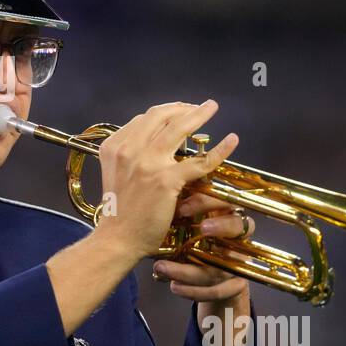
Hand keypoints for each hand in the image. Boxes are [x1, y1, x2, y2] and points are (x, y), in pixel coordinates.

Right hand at [91, 100, 237, 262]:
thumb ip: (130, 155)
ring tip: (211, 107)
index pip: (144, 119)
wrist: (118, 237)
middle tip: (198, 107)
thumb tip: (153, 142)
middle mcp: (129, 149)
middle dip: (182, 108)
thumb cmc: (119, 211)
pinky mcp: (166, 180)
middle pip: (160, 116)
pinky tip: (231, 140)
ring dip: (199, 114)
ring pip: (178, 129)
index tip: (179, 112)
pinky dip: (219, 150)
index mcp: (114, 146)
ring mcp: (148, 163)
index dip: (165, 112)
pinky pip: (199, 161)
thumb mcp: (115, 173)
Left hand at [154, 192, 253, 307]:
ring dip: (188, 270)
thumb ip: (179, 213)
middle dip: (220, 226)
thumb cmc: (190, 243)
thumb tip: (158, 197)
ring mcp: (239, 262)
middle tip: (200, 229)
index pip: (227, 201)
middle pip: (239, 227)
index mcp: (224, 217)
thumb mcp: (185, 227)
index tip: (181, 208)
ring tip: (161, 268)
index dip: (206, 203)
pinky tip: (174, 286)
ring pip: (221, 266)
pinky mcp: (235, 285)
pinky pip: (219, 290)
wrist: (205, 278)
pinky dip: (193, 291)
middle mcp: (236, 237)